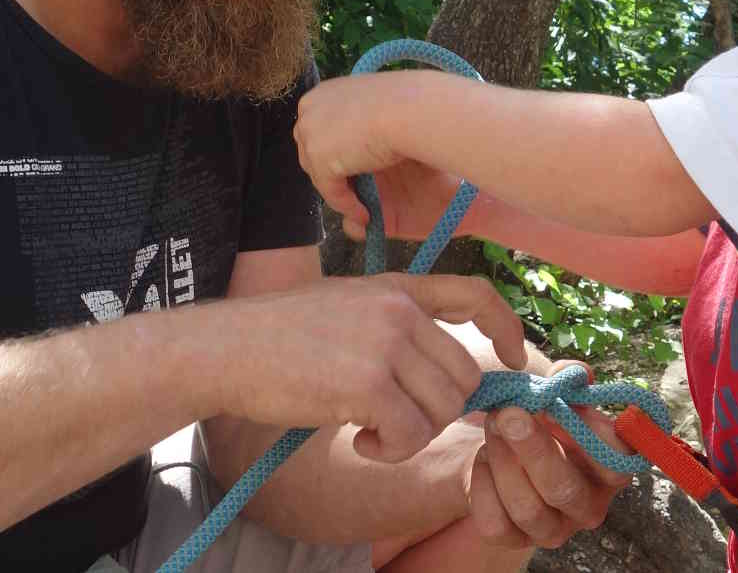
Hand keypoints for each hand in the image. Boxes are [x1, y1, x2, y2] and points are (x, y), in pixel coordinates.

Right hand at [220, 273, 524, 463]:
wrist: (224, 349)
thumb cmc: (278, 337)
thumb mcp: (346, 306)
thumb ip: (395, 324)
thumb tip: (443, 369)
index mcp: (396, 287)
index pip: (476, 295)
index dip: (506, 328)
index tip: (513, 358)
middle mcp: (399, 309)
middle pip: (464, 374)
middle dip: (438, 410)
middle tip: (393, 420)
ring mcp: (386, 342)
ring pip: (444, 407)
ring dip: (412, 433)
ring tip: (369, 429)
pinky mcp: (369, 381)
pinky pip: (411, 433)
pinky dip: (390, 449)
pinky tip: (357, 439)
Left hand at [296, 74, 451, 235]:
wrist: (408, 109)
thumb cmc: (402, 103)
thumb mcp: (372, 104)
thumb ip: (357, 117)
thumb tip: (359, 134)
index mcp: (319, 95)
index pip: (317, 130)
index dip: (333, 149)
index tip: (351, 164)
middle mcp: (307, 112)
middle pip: (312, 152)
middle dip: (330, 170)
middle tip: (354, 188)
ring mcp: (311, 137)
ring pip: (319, 173)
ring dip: (340, 190)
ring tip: (361, 204)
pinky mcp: (321, 162)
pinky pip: (331, 192)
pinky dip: (347, 205)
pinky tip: (365, 214)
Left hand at [465, 362, 634, 548]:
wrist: (500, 446)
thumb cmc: (540, 419)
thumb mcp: (555, 396)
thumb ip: (567, 381)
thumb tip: (577, 373)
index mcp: (608, 471)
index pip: (616, 464)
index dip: (591, 436)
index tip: (558, 405)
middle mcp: (586, 507)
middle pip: (564, 488)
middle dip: (533, 448)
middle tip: (509, 413)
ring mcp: (551, 529)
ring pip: (527, 508)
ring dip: (504, 461)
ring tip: (492, 424)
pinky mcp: (514, 540)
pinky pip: (495, 522)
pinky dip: (483, 484)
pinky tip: (482, 457)